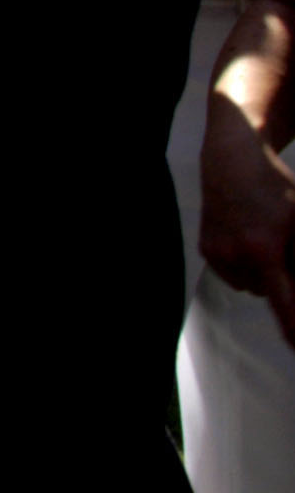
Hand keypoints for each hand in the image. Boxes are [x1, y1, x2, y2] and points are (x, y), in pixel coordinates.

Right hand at [200, 81, 294, 346]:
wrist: (232, 159)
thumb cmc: (276, 187)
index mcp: (264, 251)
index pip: (284, 307)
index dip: (294, 333)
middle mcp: (235, 256)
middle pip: (270, 294)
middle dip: (283, 283)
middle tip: (286, 254)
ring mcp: (217, 253)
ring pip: (252, 287)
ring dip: (265, 277)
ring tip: (268, 244)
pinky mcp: (206, 249)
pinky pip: (235, 275)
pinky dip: (246, 267)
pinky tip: (250, 241)